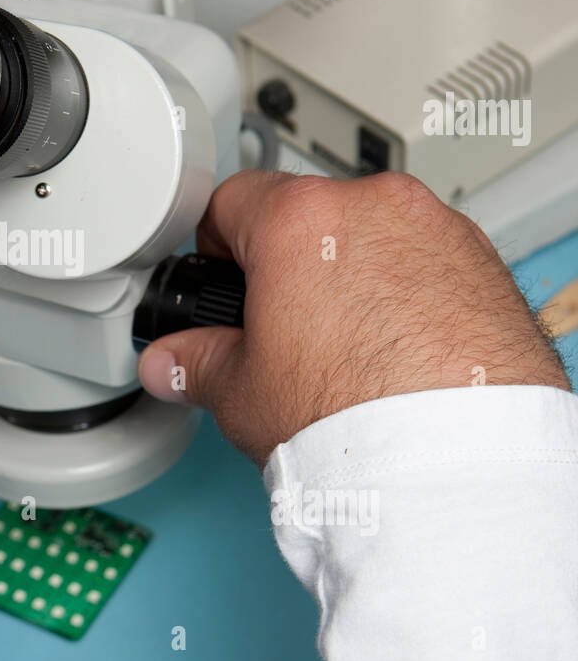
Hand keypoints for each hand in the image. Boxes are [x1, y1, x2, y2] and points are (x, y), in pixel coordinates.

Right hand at [137, 170, 570, 464]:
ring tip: (350, 352)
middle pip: (308, 216)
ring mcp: (437, 228)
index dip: (216, 249)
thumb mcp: (242, 393)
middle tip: (284, 333)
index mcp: (299, 218)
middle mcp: (374, 205)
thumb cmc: (359, 417)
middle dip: (291, 267)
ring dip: (355, 277)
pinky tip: (401, 355)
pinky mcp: (486, 263)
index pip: (231, 202)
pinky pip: (430, 263)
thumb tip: (174, 361)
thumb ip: (197, 362)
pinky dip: (412, 295)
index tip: (223, 283)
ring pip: (373, 237)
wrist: (455, 458)